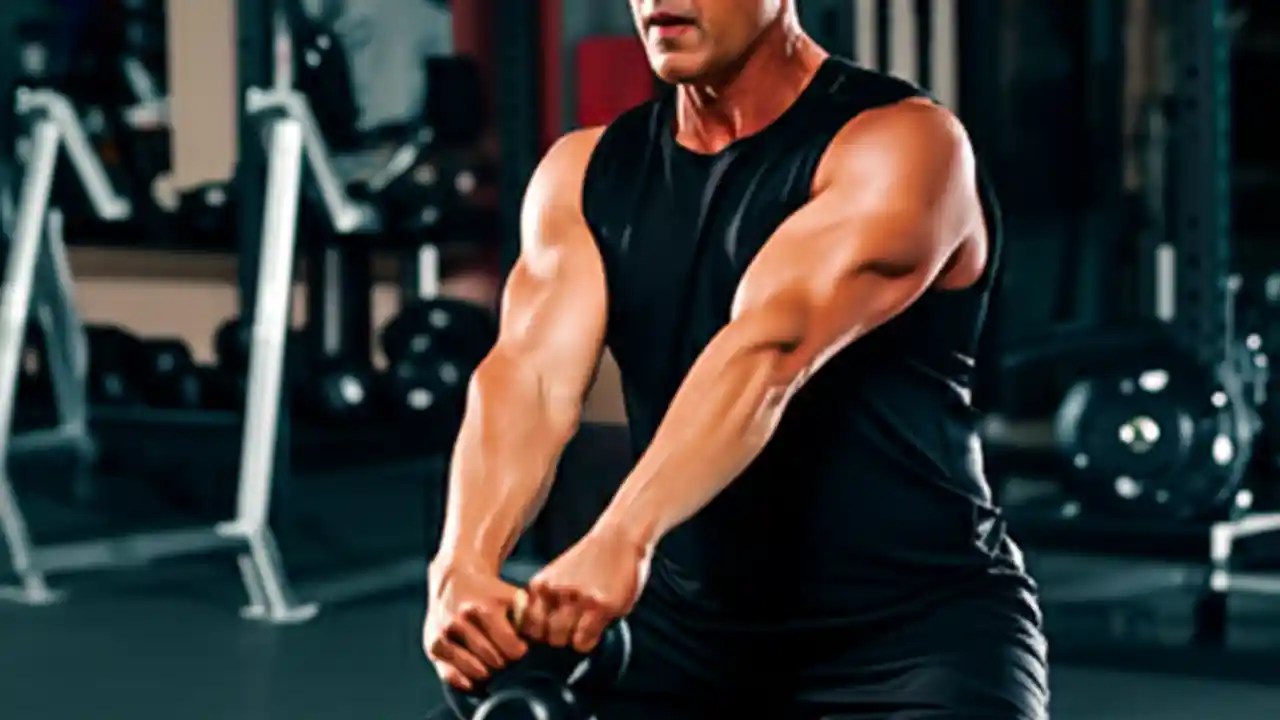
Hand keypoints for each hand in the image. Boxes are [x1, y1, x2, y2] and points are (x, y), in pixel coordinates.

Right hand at [424, 560, 528, 691]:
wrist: (455, 579)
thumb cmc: (490, 592)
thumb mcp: (512, 595)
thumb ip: (529, 615)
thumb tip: (538, 639)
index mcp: (484, 608)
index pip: (509, 646)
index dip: (519, 651)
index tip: (521, 649)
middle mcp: (461, 620)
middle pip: (491, 658)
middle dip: (503, 662)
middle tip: (505, 658)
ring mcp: (444, 633)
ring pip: (470, 667)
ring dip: (485, 671)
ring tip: (491, 667)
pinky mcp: (431, 643)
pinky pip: (447, 672)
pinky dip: (460, 679)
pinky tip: (472, 681)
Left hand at [522, 524, 651, 653]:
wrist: (619, 538)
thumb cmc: (589, 560)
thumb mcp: (557, 575)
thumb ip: (548, 599)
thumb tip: (540, 632)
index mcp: (540, 585)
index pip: (526, 625)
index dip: (539, 632)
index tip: (552, 629)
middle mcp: (554, 592)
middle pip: (542, 636)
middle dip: (555, 638)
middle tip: (571, 632)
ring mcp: (577, 599)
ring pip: (560, 640)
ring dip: (571, 640)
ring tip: (583, 630)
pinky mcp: (600, 606)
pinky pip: (583, 641)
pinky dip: (588, 641)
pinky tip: (596, 630)